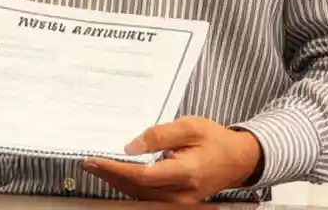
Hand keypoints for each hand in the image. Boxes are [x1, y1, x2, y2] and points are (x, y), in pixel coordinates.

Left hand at [83, 117, 262, 203]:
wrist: (238, 160)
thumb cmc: (215, 140)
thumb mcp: (190, 126)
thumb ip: (159, 135)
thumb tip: (131, 146)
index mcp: (186, 172)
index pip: (142, 175)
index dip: (115, 169)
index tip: (95, 160)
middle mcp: (182, 193)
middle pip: (137, 189)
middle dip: (110, 176)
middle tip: (88, 163)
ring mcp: (180, 202)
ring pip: (141, 196)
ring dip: (117, 182)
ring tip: (98, 168)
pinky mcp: (178, 202)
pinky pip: (148, 197)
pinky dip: (130, 186)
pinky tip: (118, 175)